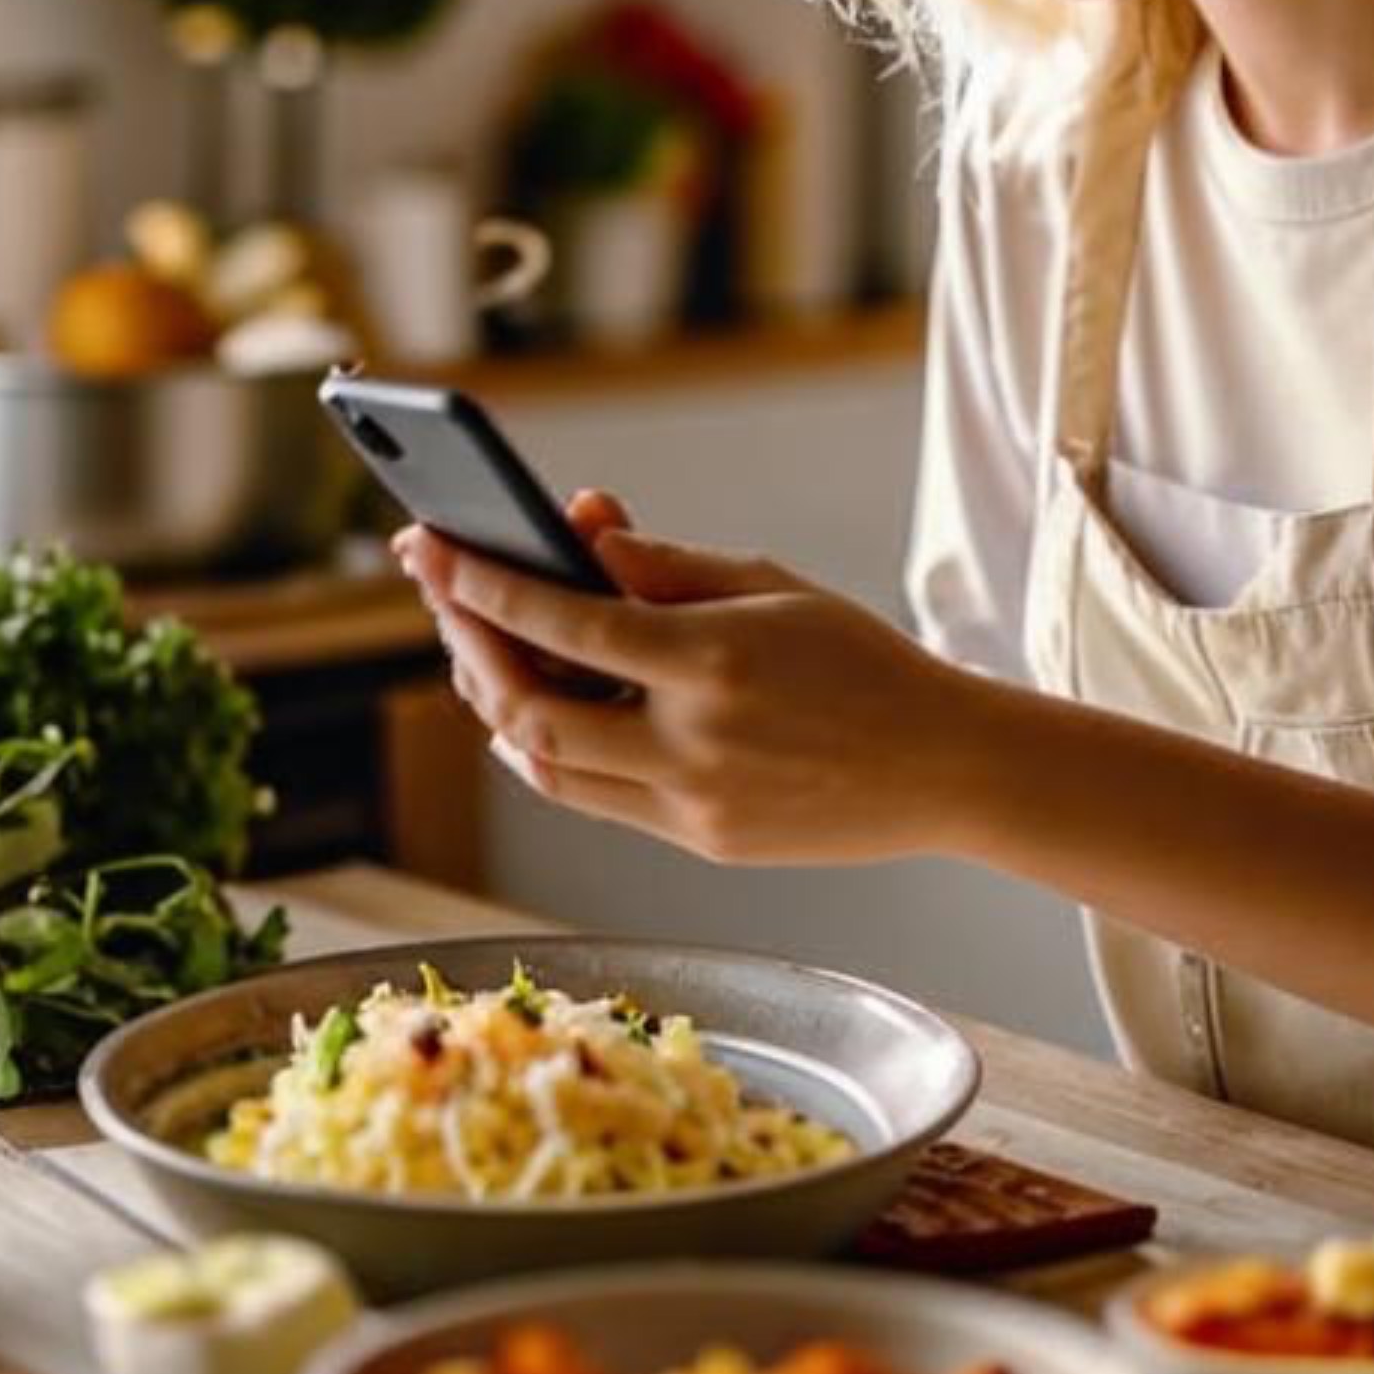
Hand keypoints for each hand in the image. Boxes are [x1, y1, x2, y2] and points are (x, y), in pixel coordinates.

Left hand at [392, 494, 991, 865]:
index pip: (564, 620)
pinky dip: (548, 754)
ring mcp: (693, 805)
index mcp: (713, 662)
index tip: (429, 550)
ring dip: (497, 708)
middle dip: (468, 650)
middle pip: (529, 708)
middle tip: (444, 600)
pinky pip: (593, 800)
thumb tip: (576, 530)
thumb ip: (664, 563)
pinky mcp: (701, 843)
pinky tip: (535, 715)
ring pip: (547, 767)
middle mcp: (693, 742)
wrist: (945, 768)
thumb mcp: (768, 585)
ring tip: (478, 654)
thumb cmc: (859, 659)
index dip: (483, 586)